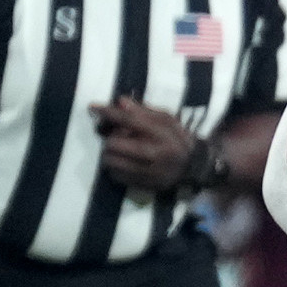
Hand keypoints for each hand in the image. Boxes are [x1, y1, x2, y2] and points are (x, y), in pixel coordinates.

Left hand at [93, 97, 217, 192]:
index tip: (93, 107)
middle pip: (114, 144)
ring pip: (111, 161)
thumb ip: (144, 111)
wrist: (194, 167)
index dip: (109, 113)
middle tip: (117, 136)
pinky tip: (124, 163)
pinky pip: (116, 176)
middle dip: (110, 138)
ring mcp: (148, 172)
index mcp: (162, 134)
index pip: (130, 121)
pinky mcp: (143, 185)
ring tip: (119, 150)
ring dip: (110, 154)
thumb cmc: (177, 138)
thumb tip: (119, 102)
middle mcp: (154, 154)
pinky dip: (115, 167)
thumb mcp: (167, 120)